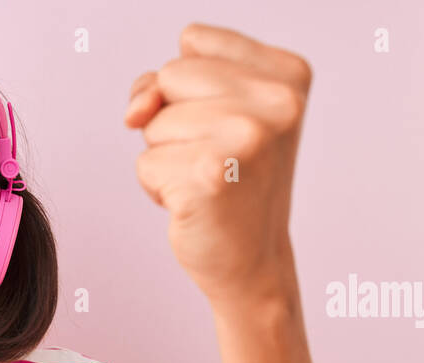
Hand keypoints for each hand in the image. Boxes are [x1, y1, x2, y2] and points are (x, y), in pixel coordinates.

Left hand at [124, 23, 310, 309]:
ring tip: (206, 181)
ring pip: (153, 122)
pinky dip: (157, 188)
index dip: (188, 86)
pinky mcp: (210, 176)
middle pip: (171, 74)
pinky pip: (145, 164)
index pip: (192, 40)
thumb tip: (136, 111)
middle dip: (174, 119)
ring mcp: (247, 138)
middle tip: (215, 157)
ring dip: (165, 156)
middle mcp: (276, 101)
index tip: (225, 124)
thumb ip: (162, 84)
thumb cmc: (231, 183)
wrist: (252, 262)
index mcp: (288, 73)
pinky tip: (195, 204)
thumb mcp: (211, 112)